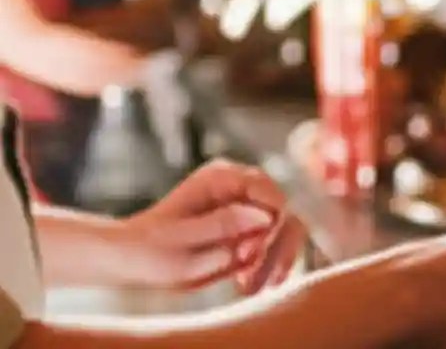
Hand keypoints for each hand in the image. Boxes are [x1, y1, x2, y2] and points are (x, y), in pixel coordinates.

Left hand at [120, 160, 306, 293]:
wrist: (135, 259)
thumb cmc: (150, 250)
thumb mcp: (180, 242)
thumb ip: (223, 226)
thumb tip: (266, 217)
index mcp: (222, 177)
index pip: (270, 194)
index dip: (268, 226)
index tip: (249, 256)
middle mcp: (241, 185)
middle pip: (284, 211)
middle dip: (273, 249)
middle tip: (248, 280)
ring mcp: (248, 205)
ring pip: (289, 228)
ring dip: (276, 261)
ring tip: (251, 288)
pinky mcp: (251, 226)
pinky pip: (279, 242)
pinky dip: (271, 265)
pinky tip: (248, 285)